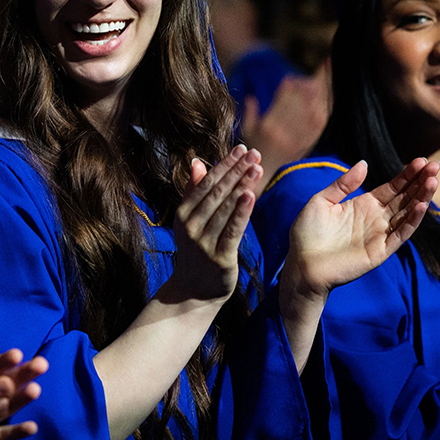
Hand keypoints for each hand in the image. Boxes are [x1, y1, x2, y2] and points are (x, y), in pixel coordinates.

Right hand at [162, 145, 263, 304]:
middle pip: (217, 193)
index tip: (240, 148)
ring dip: (242, 186)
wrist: (194, 291)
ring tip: (256, 168)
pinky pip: (233, 231)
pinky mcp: (220, 258)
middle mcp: (190, 227)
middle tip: (254, 153)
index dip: (224, 165)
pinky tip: (250, 196)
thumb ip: (194, 192)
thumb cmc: (196, 251)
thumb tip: (197, 162)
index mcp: (183, 214)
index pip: (206, 184)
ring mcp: (204, 243)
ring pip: (226, 209)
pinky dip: (241, 212)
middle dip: (236, 171)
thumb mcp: (190, 222)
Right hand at [240, 64, 330, 190]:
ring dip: (323, 94)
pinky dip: (324, 112)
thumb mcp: (245, 132)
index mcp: (267, 126)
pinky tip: (328, 101)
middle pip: (303, 102)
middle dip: (315, 83)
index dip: (292, 86)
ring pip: (314, 112)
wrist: (260, 181)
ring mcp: (296, 140)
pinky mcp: (305, 146)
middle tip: (326, 66)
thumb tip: (251, 96)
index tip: (295, 77)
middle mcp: (283, 132)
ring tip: (330, 79)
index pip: (284, 99)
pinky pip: (318, 127)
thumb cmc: (250, 155)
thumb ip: (249, 112)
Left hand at [281, 158, 438, 316]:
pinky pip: (400, 234)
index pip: (392, 187)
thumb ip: (343, 184)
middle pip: (404, 197)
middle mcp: (376, 219)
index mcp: (363, 205)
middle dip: (421, 182)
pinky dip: (412, 221)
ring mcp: (380, 235)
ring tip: (433, 181)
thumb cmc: (306, 234)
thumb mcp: (321, 201)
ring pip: (407, 214)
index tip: (421, 160)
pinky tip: (421, 205)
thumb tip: (364, 164)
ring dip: (422, 198)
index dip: (407, 175)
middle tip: (436, 165)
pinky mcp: (380, 251)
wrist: (301, 266)